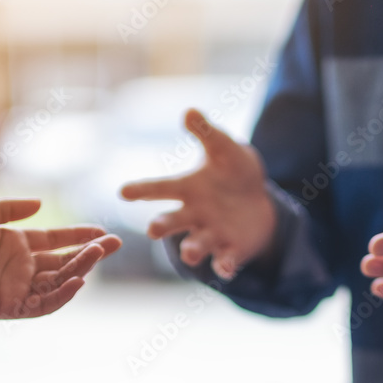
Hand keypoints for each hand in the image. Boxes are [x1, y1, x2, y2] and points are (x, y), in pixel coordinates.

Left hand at [0, 199, 120, 318]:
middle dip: (90, 253)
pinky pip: (43, 304)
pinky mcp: (11, 306)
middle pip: (64, 261)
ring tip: (98, 255)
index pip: (56, 240)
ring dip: (80, 269)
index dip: (79, 235)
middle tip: (115, 244)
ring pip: (59, 281)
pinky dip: (62, 295)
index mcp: (16, 244)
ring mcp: (18, 287)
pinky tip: (77, 281)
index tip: (102, 231)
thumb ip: (10, 210)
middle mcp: (21, 267)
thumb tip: (40, 204)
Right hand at [120, 109, 276, 279]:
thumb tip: (189, 111)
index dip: (142, 190)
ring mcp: (211, 234)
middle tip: (153, 230)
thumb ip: (207, 133)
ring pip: (196, 244)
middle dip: (163, 225)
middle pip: (173, 221)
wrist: (258, 200)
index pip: (160, 188)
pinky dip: (224, 266)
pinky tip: (225, 271)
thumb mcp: (225, 148)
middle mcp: (193, 214)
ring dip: (192, 249)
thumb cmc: (233, 171)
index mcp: (187, 188)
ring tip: (189, 254)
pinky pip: (225, 260)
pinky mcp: (231, 250)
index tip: (124, 192)